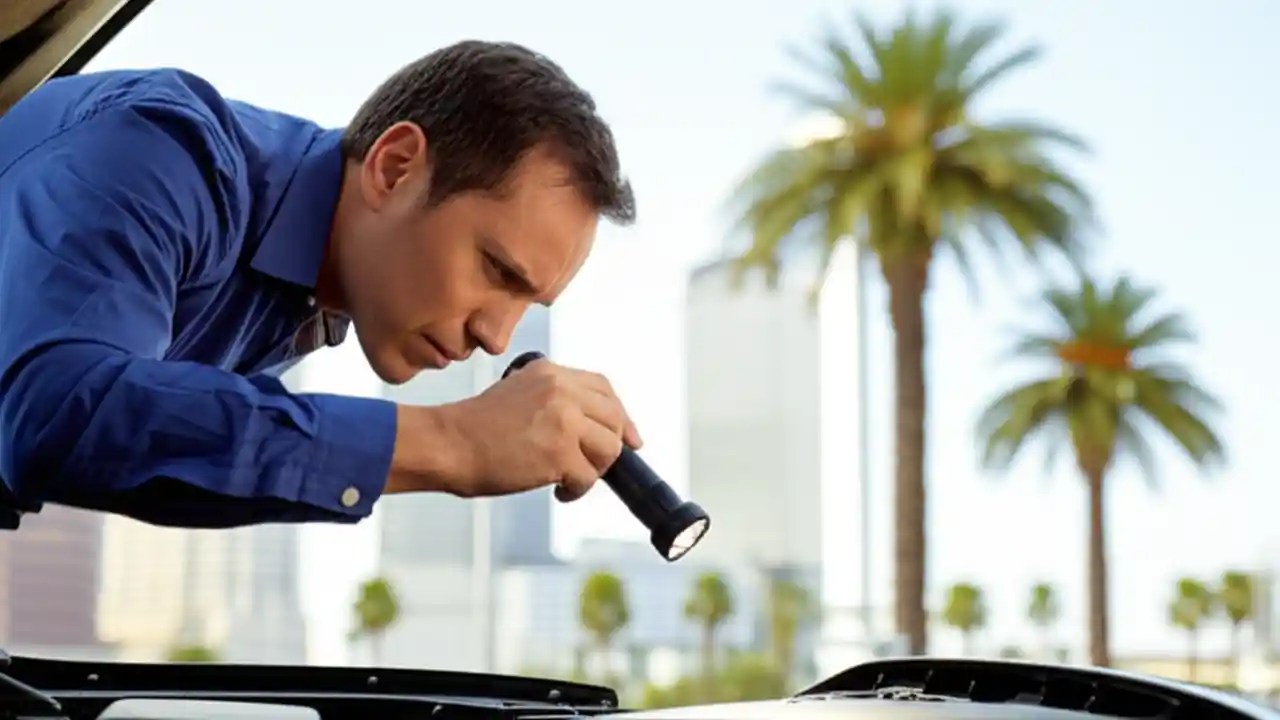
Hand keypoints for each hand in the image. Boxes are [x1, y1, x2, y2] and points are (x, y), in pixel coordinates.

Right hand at [436, 359, 641, 501]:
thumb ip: (553, 399)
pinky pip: (588, 477)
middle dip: (610, 447)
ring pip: (608, 449)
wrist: (448, 443)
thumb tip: (589, 427)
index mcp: (551, 372)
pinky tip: (558, 491)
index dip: (621, 415)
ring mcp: (563, 420)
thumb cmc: (475, 428)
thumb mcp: (518, 393)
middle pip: (614, 419)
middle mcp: (561, 390)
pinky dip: (577, 490)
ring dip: (593, 470)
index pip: (604, 388)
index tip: (630, 438)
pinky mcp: (559, 453)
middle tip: (594, 465)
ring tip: (568, 478)